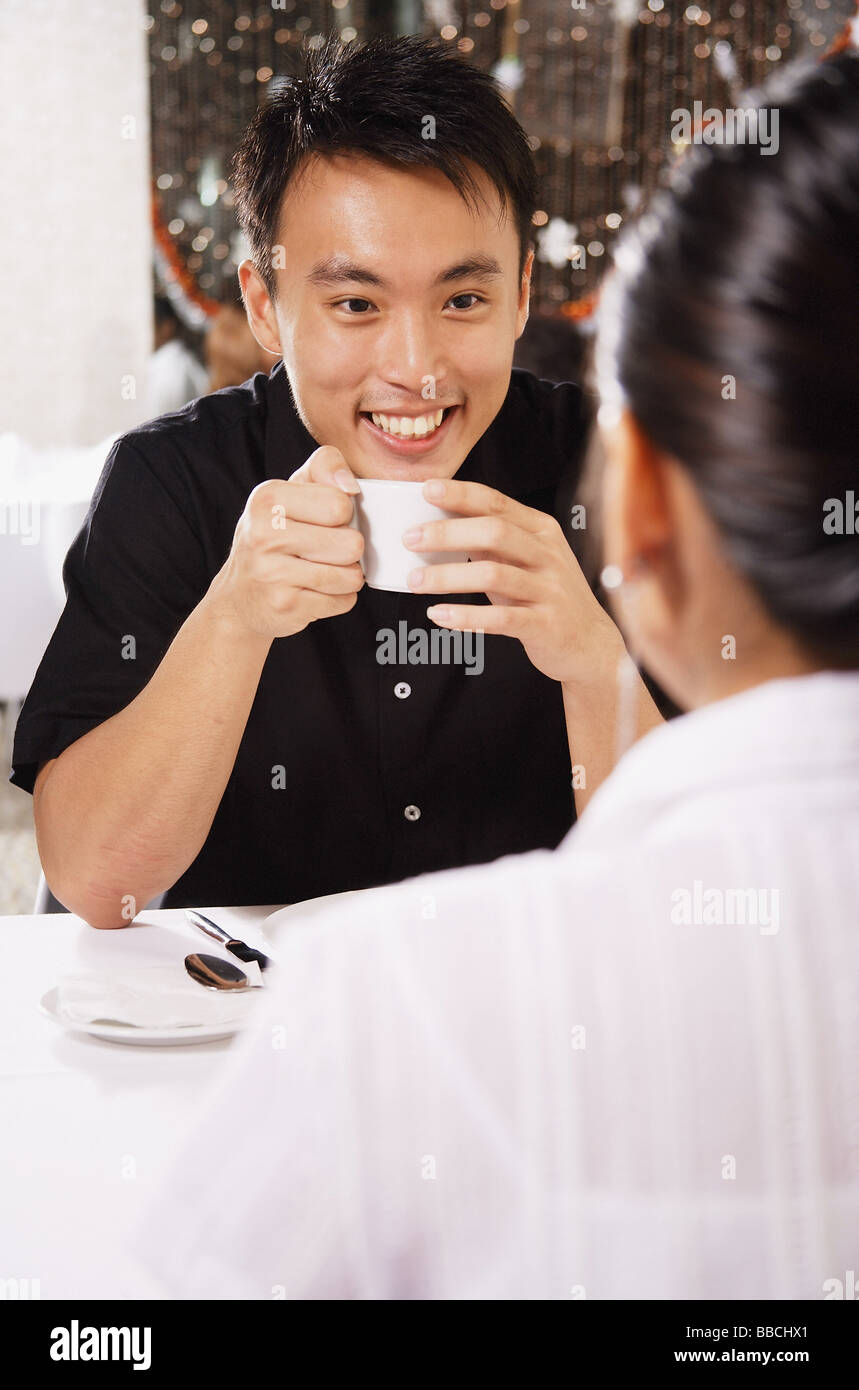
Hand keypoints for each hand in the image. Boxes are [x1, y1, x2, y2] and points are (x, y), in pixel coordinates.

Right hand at [209, 446, 364, 640]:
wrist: (239, 598)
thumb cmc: (272, 538)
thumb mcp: (289, 492)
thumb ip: (323, 468)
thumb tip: (350, 485)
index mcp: (267, 497)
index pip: (340, 503)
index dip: (343, 514)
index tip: (323, 520)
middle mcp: (264, 534)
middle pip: (351, 543)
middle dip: (348, 549)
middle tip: (323, 550)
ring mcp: (273, 574)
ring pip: (351, 575)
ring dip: (346, 576)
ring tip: (321, 570)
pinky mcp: (286, 606)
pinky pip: (344, 601)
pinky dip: (338, 598)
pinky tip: (315, 591)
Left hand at [404, 477, 622, 684]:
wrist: (589, 642)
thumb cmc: (546, 596)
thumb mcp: (525, 561)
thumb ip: (492, 542)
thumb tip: (439, 525)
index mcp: (542, 531)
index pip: (498, 503)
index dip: (461, 494)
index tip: (427, 489)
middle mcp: (548, 555)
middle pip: (494, 532)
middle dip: (447, 533)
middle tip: (410, 538)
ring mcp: (549, 590)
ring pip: (493, 575)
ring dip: (448, 576)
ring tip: (415, 581)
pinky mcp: (545, 625)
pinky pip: (501, 620)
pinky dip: (466, 617)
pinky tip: (439, 615)